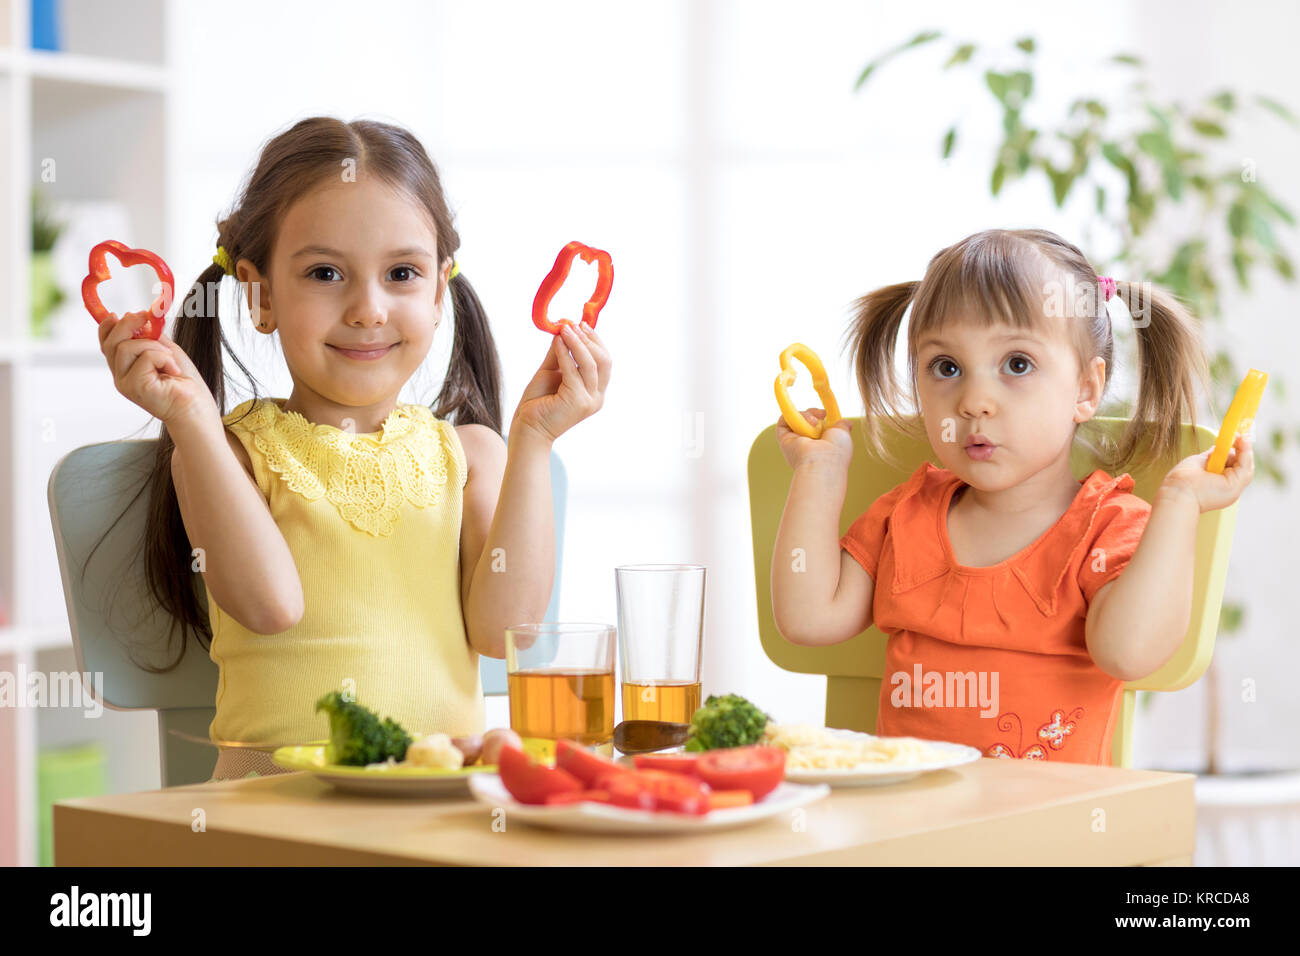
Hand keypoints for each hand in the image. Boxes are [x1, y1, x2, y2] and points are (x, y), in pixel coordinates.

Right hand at [99, 310, 216, 427]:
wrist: (195, 406)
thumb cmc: (184, 381)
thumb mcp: (165, 350)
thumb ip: (149, 336)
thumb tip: (139, 315)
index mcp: (125, 367)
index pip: (106, 343)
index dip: (107, 326)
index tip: (117, 313)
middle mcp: (120, 376)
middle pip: (111, 342)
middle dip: (128, 324)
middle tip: (145, 316)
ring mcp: (125, 383)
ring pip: (127, 347)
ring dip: (154, 346)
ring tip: (170, 360)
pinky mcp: (134, 387)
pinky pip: (145, 358)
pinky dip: (164, 358)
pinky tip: (173, 371)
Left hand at [511, 321, 610, 444]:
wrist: (528, 427)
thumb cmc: (538, 402)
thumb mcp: (551, 371)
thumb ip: (560, 353)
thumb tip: (565, 328)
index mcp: (595, 391)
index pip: (605, 361)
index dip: (595, 341)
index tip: (581, 324)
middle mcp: (597, 397)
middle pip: (604, 361)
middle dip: (590, 339)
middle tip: (574, 324)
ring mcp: (589, 400)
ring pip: (591, 363)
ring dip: (578, 343)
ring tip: (565, 328)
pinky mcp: (577, 401)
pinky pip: (573, 370)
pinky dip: (565, 353)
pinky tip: (557, 342)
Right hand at [775, 408, 852, 470]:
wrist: (822, 462)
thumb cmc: (836, 452)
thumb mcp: (843, 435)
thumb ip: (842, 426)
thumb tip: (847, 422)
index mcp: (820, 447)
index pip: (817, 428)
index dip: (821, 419)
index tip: (827, 414)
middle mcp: (806, 445)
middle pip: (805, 421)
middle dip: (813, 413)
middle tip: (822, 414)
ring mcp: (794, 443)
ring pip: (795, 419)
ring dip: (806, 415)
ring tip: (815, 422)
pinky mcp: (784, 440)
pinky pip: (783, 421)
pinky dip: (792, 415)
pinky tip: (806, 421)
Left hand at [1157, 432, 1254, 512]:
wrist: (1178, 492)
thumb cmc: (1182, 479)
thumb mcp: (1200, 462)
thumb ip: (1212, 455)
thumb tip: (1219, 445)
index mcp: (1218, 483)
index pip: (1232, 465)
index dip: (1235, 451)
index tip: (1235, 436)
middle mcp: (1228, 488)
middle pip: (1241, 465)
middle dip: (1241, 447)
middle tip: (1238, 432)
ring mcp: (1234, 488)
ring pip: (1246, 465)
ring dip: (1244, 447)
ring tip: (1239, 434)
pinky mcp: (1236, 486)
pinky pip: (1245, 465)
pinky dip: (1245, 451)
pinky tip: (1241, 439)